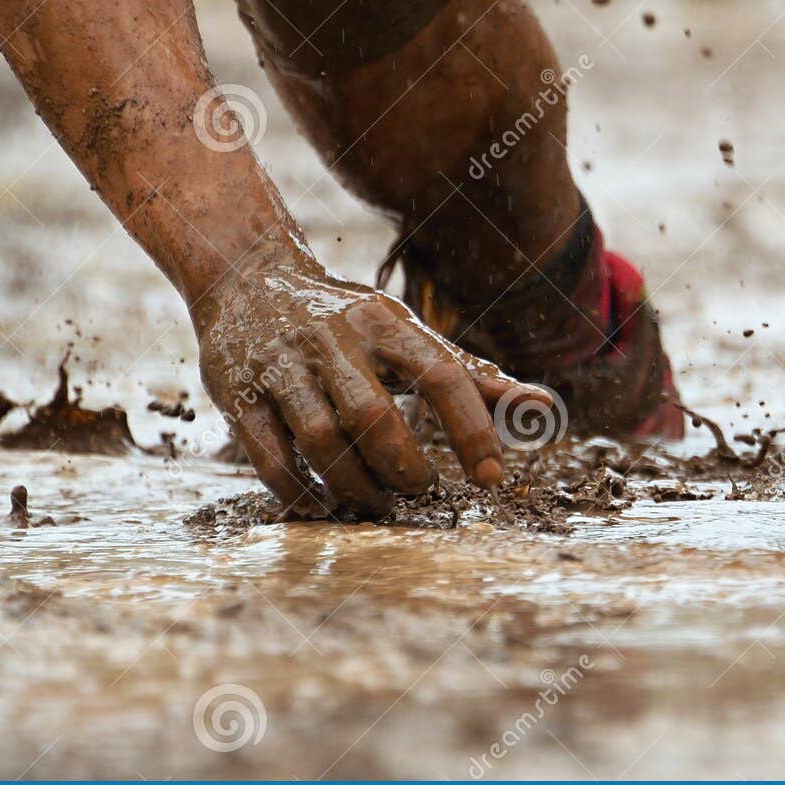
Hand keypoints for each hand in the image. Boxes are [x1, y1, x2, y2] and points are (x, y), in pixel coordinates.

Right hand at [192, 250, 551, 519]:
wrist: (247, 278)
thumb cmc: (348, 320)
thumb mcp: (407, 332)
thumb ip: (471, 373)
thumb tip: (544, 407)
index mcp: (385, 322)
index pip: (441, 375)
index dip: (472, 429)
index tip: (492, 477)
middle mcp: (333, 340)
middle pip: (374, 416)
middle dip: (404, 466)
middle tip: (422, 490)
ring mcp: (282, 367)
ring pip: (323, 441)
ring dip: (357, 486)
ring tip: (377, 503)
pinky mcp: (239, 394)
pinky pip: (270, 457)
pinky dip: (300, 491)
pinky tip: (322, 505)